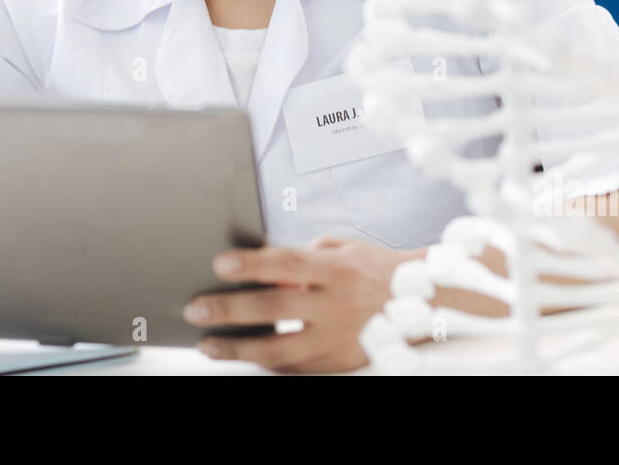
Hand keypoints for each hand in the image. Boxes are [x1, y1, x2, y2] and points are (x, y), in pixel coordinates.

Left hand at [183, 235, 411, 372]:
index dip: (253, 263)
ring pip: (280, 349)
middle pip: (275, 307)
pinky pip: (294, 368)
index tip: (220, 264)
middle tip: (197, 310)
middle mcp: (336, 305)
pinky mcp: (337, 363)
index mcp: (337, 270)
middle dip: (230, 309)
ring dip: (239, 348)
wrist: (421, 306)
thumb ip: (303, 255)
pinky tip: (243, 357)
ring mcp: (336, 339)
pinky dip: (266, 363)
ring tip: (209, 345)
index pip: (288, 263)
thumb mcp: (344, 249)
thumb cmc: (375, 271)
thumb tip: (262, 262)